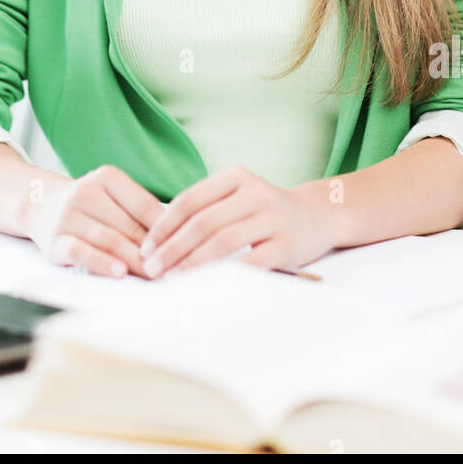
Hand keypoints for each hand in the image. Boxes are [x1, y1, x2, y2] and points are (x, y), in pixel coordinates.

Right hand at [23, 165, 165, 278]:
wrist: (40, 205)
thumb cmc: (91, 205)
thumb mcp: (114, 197)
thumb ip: (140, 212)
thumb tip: (177, 239)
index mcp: (107, 177)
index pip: (144, 205)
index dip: (165, 230)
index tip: (184, 249)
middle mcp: (85, 192)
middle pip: (129, 226)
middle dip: (153, 252)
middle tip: (174, 270)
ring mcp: (68, 216)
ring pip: (109, 240)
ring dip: (135, 261)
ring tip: (154, 276)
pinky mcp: (54, 240)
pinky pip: (80, 252)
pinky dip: (102, 263)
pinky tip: (119, 272)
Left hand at [138, 166, 339, 277]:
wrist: (317, 216)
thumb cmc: (265, 211)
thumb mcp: (237, 196)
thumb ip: (206, 209)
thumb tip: (158, 241)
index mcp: (236, 177)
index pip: (190, 200)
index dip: (164, 225)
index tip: (145, 247)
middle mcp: (255, 192)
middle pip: (203, 222)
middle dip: (172, 248)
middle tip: (151, 269)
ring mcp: (273, 217)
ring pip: (223, 241)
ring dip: (192, 263)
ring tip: (171, 279)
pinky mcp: (286, 244)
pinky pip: (249, 262)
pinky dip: (224, 275)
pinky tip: (206, 286)